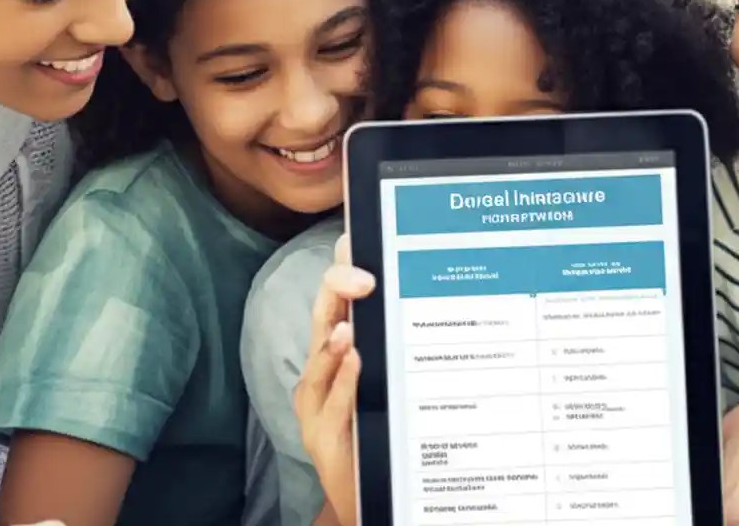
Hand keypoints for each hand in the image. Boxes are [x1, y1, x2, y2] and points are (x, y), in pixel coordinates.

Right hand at [294, 234, 375, 525]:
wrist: (366, 496)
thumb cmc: (375, 433)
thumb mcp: (386, 383)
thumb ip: (392, 347)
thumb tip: (421, 296)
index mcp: (333, 357)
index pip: (334, 304)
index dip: (341, 272)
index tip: (355, 242)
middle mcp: (319, 376)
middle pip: (322, 322)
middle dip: (338, 293)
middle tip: (362, 274)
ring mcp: (316, 408)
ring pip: (321, 365)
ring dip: (335, 340)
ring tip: (350, 319)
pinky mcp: (324, 440)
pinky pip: (334, 407)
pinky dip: (344, 382)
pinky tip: (356, 361)